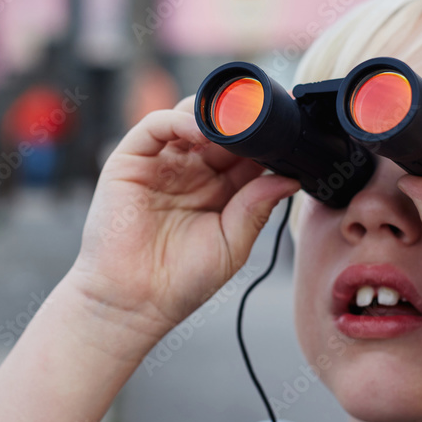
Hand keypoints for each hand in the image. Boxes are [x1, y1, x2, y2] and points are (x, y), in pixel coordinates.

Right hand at [69, 96, 300, 349]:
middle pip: (221, 130)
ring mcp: (161, 164)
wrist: (133, 304)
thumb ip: (256, 208)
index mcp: (219, 189)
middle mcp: (191, 171)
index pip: (246, 152)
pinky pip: (156, 126)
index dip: (264, 141)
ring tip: (231, 127)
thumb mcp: (232, 245)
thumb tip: (290, 180)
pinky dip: (179, 120)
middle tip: (260, 122)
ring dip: (212, 117)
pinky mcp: (130, 160)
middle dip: (240, 123)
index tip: (286, 135)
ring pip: (189, 118)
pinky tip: (200, 131)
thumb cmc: (180, 282)